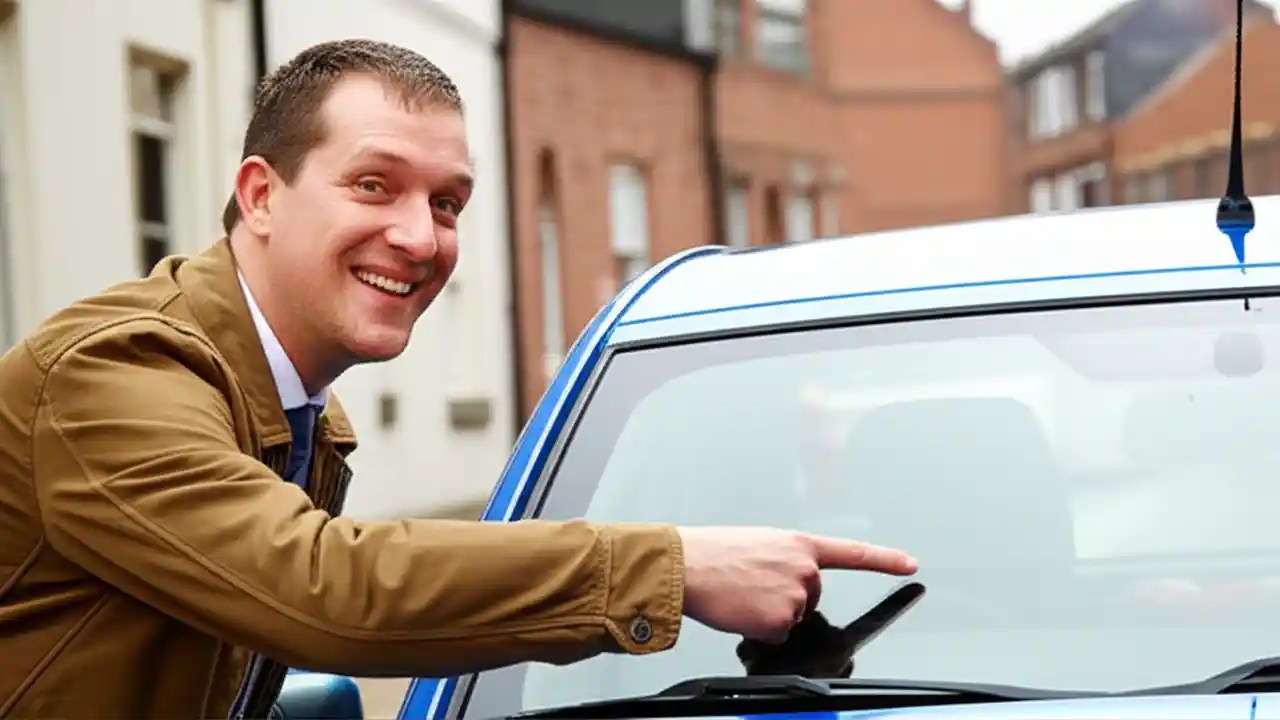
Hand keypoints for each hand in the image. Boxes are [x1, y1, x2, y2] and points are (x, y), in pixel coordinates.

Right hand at [677, 526, 916, 643]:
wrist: (687, 565)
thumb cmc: (713, 552)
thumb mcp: (758, 544)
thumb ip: (784, 559)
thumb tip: (784, 583)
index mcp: (799, 544)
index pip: (852, 552)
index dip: (885, 560)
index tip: (909, 564)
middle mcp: (805, 568)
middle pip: (811, 599)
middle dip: (785, 599)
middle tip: (751, 587)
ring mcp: (796, 596)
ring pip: (792, 620)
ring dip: (768, 614)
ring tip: (741, 594)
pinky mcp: (781, 621)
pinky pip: (775, 636)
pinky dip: (757, 630)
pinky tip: (740, 610)